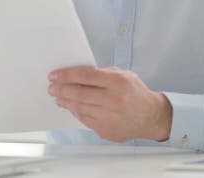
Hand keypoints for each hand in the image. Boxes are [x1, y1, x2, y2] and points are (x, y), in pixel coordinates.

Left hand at [48, 66, 171, 142]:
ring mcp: (109, 117)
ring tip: (58, 96)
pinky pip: (84, 120)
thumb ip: (102, 73)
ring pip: (79, 108)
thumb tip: (77, 73)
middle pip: (79, 94)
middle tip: (51, 87)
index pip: (85, 76)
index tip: (54, 75)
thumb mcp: (124, 75)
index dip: (66, 75)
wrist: (151, 117)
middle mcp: (114, 100)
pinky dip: (75, 112)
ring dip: (64, 101)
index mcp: (118, 82)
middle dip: (61, 89)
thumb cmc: (135, 94)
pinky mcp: (106, 130)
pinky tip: (71, 107)